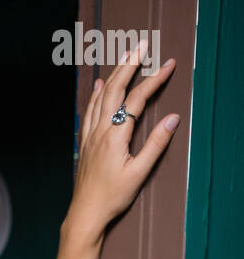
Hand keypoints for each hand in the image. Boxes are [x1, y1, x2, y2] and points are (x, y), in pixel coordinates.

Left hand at [66, 37, 178, 242]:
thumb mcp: (139, 172)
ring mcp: (90, 136)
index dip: (154, 79)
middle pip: (116, 89)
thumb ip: (156, 144)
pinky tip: (100, 85)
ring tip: (125, 57)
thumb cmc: (113, 197)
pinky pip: (90, 110)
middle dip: (130, 64)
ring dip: (115, 74)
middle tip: (142, 44)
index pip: (137, 99)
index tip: (168, 64)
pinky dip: (97, 94)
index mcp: (115, 135)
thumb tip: (172, 119)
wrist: (86, 214)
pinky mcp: (85, 143)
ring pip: (102, 96)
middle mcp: (100, 130)